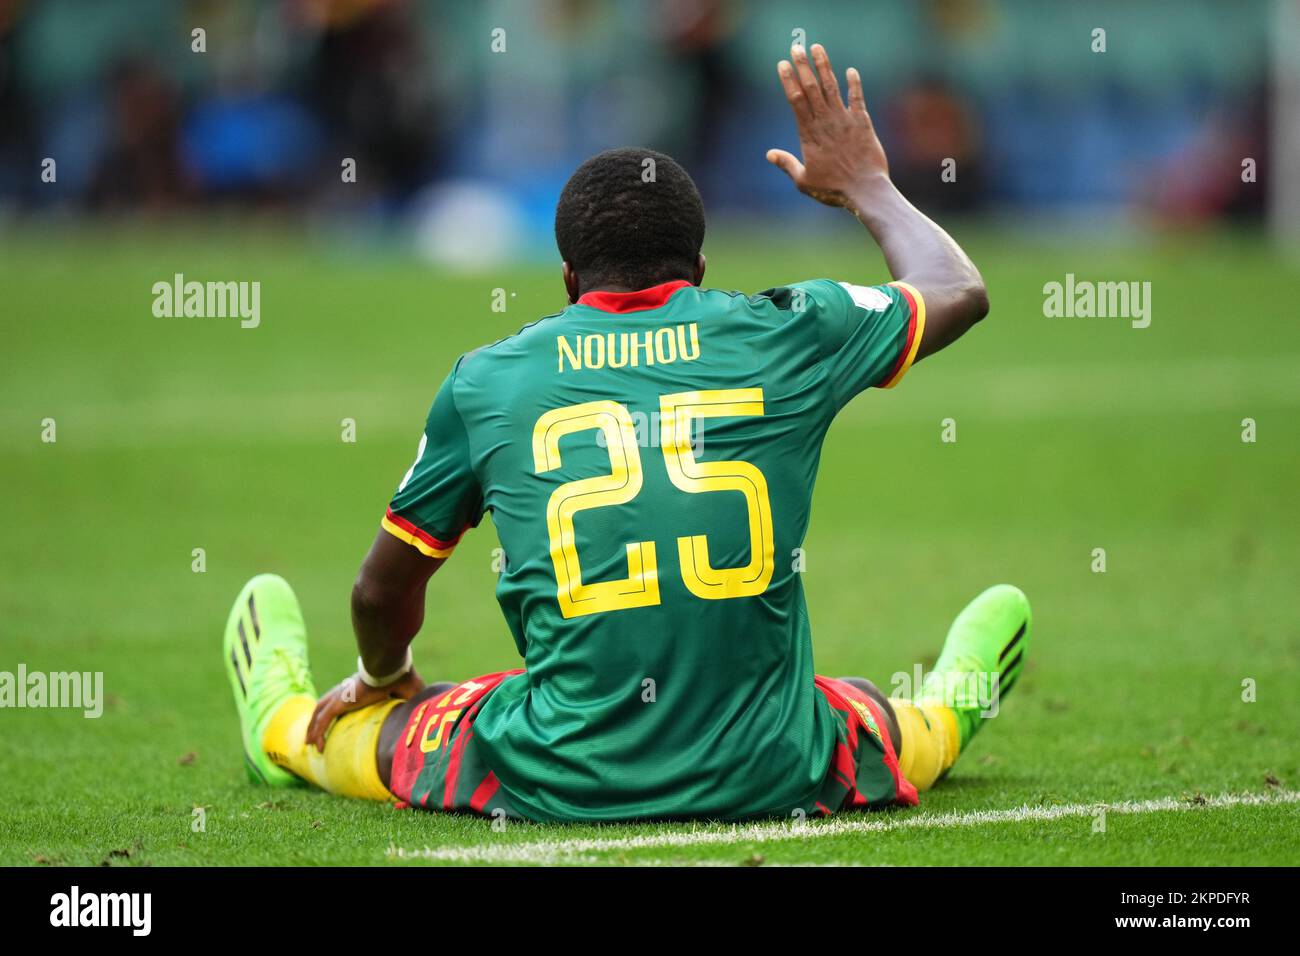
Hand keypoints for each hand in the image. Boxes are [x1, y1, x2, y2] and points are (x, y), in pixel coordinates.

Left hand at [306, 667, 424, 751]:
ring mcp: (341, 695)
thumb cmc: (402, 677)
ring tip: (311, 744)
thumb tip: (422, 712)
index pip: (341, 699)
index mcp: (359, 688)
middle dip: (316, 721)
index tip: (334, 724)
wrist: (393, 669)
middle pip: (324, 706)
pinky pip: (323, 721)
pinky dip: (318, 732)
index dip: (335, 710)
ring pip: (319, 714)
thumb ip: (410, 703)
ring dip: (313, 728)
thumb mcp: (407, 694)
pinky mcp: (339, 702)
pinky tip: (315, 746)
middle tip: (313, 736)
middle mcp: (345, 690)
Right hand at [767, 43, 889, 211]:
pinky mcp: (863, 123)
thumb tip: (769, 154)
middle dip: (803, 66)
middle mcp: (826, 122)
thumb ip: (787, 164)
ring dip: (824, 67)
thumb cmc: (833, 190)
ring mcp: (845, 120)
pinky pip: (857, 98)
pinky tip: (850, 71)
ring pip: (832, 87)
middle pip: (811, 88)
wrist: (865, 190)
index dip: (789, 80)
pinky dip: (854, 84)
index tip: (782, 64)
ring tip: (817, 48)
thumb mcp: (804, 181)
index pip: (796, 101)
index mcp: (809, 134)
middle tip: (796, 47)